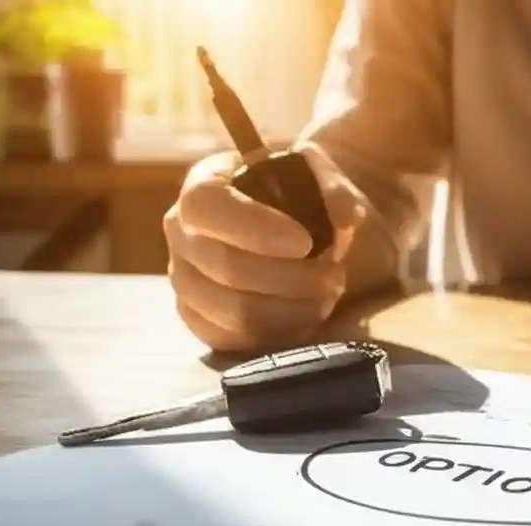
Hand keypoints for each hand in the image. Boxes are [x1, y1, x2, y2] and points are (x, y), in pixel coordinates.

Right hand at [164, 142, 362, 351]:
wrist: (316, 243)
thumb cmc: (312, 204)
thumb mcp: (327, 181)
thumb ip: (336, 187)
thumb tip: (347, 215)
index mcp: (205, 185)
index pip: (207, 204)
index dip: (254, 226)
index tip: (305, 242)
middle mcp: (183, 233)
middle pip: (225, 266)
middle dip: (291, 277)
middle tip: (335, 274)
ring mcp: (186, 281)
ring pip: (234, 311)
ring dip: (293, 308)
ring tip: (328, 293)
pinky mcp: (200, 322)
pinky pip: (234, 340)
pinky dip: (280, 332)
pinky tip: (308, 314)